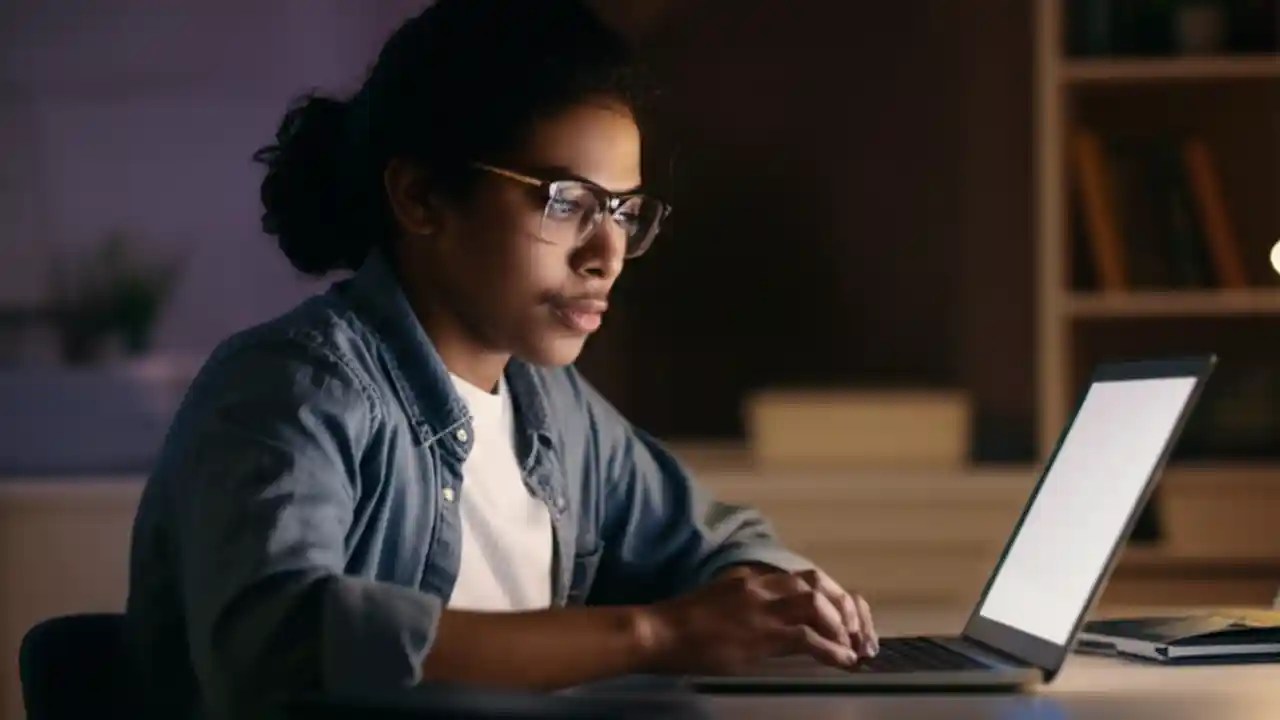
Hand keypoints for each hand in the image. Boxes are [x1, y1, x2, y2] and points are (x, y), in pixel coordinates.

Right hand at [638, 568, 875, 675]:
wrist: (660, 632)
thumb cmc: (683, 624)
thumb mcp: (721, 603)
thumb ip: (749, 605)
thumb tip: (776, 624)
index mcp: (753, 577)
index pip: (805, 577)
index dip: (832, 595)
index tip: (846, 615)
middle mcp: (762, 586)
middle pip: (818, 585)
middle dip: (845, 607)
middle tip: (859, 632)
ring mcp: (763, 608)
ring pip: (818, 605)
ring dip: (842, 627)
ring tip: (854, 648)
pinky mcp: (762, 634)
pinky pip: (808, 637)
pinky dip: (831, 649)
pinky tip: (843, 661)